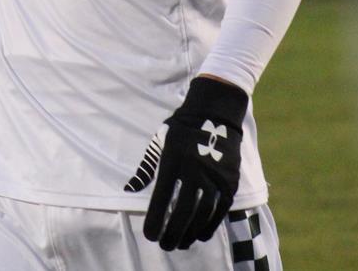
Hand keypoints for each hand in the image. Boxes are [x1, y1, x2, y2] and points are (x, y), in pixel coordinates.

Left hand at [124, 75, 247, 249]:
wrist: (215, 112)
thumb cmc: (181, 128)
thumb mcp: (158, 142)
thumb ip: (145, 168)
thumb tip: (128, 188)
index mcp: (173, 160)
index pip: (162, 198)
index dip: (156, 221)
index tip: (150, 235)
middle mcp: (194, 169)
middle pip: (183, 211)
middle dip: (173, 233)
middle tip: (165, 245)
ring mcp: (214, 176)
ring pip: (203, 214)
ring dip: (190, 233)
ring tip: (181, 243)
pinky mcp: (230, 180)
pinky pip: (220, 209)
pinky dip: (210, 226)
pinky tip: (200, 235)